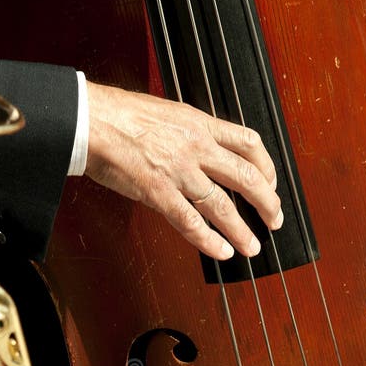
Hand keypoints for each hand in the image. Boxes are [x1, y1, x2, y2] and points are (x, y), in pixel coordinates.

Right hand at [85, 82, 282, 259]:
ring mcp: (179, 171)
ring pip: (223, 205)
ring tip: (253, 246)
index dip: (267, 167)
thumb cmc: (118, 115)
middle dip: (267, 202)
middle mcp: (196, 147)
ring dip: (242, 230)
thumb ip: (187, 134)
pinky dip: (209, 241)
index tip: (271, 182)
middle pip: (246, 177)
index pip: (249, 143)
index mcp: (199, 124)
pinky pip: (190, 222)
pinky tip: (221, 251)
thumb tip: (198, 150)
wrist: (90, 120)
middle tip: (274, 220)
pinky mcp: (158, 192)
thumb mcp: (166, 114)